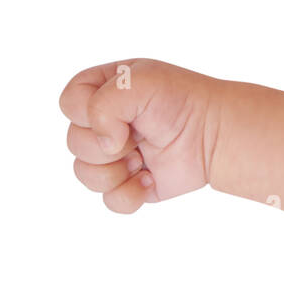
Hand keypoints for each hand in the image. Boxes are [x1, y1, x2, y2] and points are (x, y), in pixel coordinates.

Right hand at [60, 57, 220, 212]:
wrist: (214, 134)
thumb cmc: (181, 99)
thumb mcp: (140, 82)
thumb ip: (102, 105)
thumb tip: (104, 145)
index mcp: (103, 90)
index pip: (68, 102)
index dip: (87, 111)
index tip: (122, 111)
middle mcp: (105, 122)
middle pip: (73, 142)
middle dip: (106, 144)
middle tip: (139, 136)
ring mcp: (115, 154)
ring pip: (84, 174)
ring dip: (115, 170)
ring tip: (144, 158)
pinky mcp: (128, 182)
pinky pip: (108, 200)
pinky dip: (129, 194)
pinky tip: (150, 179)